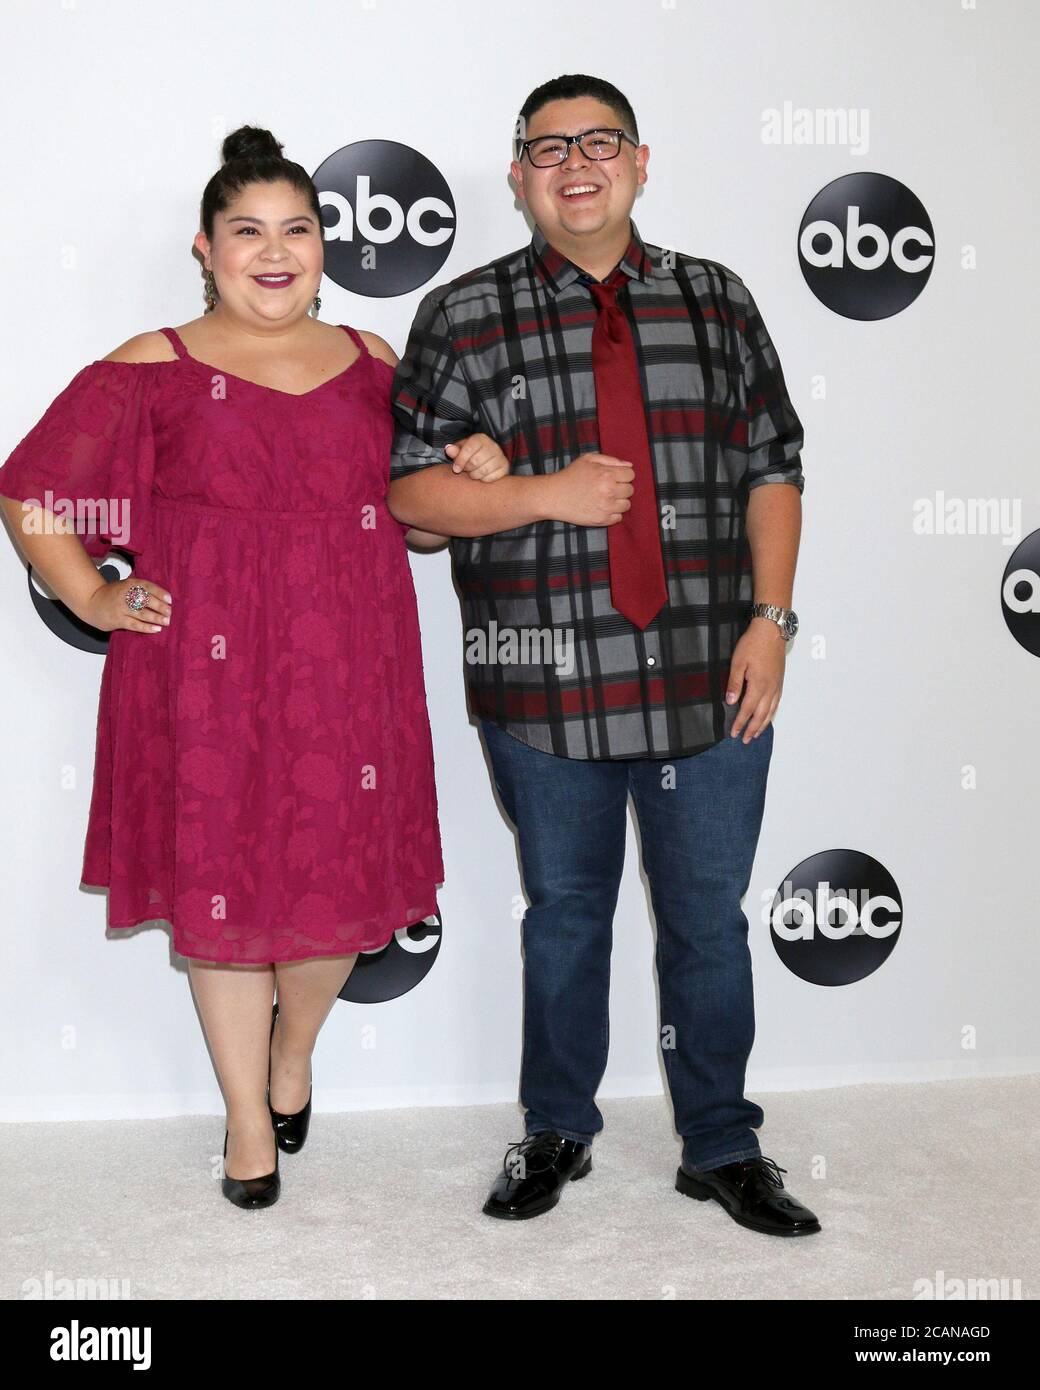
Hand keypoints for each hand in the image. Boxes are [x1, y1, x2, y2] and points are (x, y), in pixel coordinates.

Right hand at [81, 575, 172, 633]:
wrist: (91, 602)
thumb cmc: (113, 595)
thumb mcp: (126, 587)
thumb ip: (141, 590)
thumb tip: (163, 600)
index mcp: (129, 584)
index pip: (147, 586)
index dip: (160, 593)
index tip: (170, 599)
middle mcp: (125, 594)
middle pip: (145, 600)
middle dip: (160, 606)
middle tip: (170, 612)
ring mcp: (121, 608)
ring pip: (141, 613)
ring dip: (156, 618)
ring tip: (166, 621)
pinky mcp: (117, 620)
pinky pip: (134, 624)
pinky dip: (146, 627)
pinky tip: (156, 629)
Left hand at [444, 433, 509, 481]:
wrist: (488, 458)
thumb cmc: (472, 454)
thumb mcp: (462, 450)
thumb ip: (454, 451)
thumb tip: (448, 449)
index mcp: (480, 439)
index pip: (469, 449)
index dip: (460, 460)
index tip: (455, 469)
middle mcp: (493, 446)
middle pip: (475, 461)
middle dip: (468, 469)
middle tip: (466, 470)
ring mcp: (500, 457)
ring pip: (484, 471)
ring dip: (475, 475)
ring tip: (473, 473)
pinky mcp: (505, 468)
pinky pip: (492, 478)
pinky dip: (484, 480)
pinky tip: (482, 476)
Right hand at [546, 452, 634, 526]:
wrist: (553, 496)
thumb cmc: (570, 476)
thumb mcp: (588, 459)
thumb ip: (610, 460)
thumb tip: (629, 466)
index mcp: (607, 474)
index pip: (631, 474)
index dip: (623, 475)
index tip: (614, 477)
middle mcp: (609, 491)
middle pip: (630, 490)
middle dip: (621, 488)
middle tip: (608, 488)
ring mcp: (606, 507)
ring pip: (626, 505)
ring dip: (619, 501)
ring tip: (605, 499)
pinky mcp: (601, 520)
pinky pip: (618, 518)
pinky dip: (613, 513)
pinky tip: (602, 508)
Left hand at [726, 618, 785, 742]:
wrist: (771, 631)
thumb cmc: (753, 644)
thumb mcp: (738, 662)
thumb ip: (734, 683)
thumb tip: (730, 702)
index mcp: (758, 685)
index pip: (747, 710)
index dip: (740, 723)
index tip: (733, 733)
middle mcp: (770, 689)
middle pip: (761, 715)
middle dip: (752, 729)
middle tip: (745, 740)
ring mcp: (776, 686)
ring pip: (771, 711)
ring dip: (763, 725)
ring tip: (756, 734)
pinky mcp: (779, 681)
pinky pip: (777, 703)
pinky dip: (772, 714)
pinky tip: (768, 717)